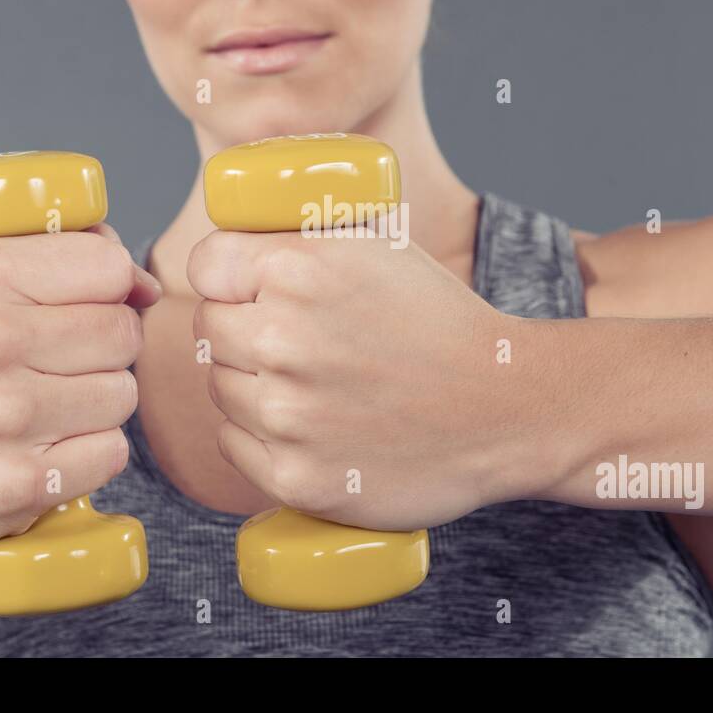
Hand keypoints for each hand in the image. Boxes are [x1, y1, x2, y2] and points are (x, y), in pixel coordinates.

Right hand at [0, 224, 160, 553]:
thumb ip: (65, 253)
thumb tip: (146, 285)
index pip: (111, 267)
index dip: (110, 290)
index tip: (79, 308)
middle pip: (124, 333)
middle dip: (104, 349)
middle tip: (52, 364)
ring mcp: (2, 417)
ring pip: (124, 394)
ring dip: (97, 403)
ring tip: (42, 406)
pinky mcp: (18, 483)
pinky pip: (112, 452)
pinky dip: (89, 453)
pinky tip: (42, 447)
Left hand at [187, 230, 520, 530]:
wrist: (505, 407)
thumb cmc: (438, 322)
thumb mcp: (375, 246)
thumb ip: (297, 237)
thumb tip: (225, 243)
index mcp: (300, 268)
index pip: (206, 267)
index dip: (230, 278)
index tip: (250, 291)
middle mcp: (283, 338)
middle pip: (211, 328)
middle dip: (245, 330)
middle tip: (302, 342)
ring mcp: (287, 414)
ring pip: (221, 387)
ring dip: (255, 384)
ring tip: (318, 385)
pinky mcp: (295, 476)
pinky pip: (233, 442)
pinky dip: (261, 437)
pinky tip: (312, 426)